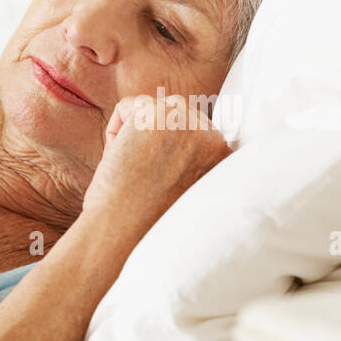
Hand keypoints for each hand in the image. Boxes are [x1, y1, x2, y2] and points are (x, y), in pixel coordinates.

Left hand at [82, 91, 231, 235]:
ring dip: (135, 136)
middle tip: (145, 179)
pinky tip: (119, 159)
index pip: (193, 132)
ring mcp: (186, 122)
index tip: (158, 177)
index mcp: (225, 158)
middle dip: (154, 140)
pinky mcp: (156, 114)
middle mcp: (212, 137)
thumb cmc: (150, 223)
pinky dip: (115, 130)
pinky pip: (128, 107)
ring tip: (134, 172)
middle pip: (174, 116)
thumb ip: (196, 165)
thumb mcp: (190, 192)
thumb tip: (181, 142)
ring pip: (152, 109)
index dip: (169, 152)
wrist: (124, 233)